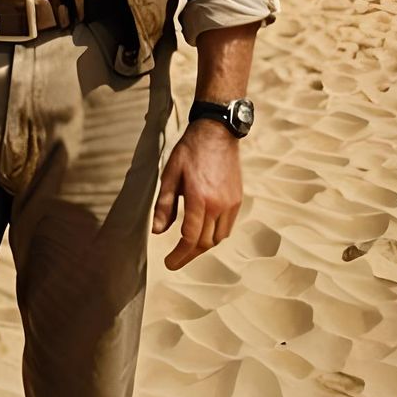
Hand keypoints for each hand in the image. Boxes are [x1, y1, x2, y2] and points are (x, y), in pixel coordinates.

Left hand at [152, 120, 242, 269]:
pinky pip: (227, 227)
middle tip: (175, 259)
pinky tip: (204, 231)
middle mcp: (219, 205)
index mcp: (200, 199)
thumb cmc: (190, 151)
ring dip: (203, 246)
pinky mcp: (238, 200)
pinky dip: (215, 235)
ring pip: (218, 238)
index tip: (169, 263)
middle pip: (205, 242)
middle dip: (189, 254)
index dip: (179, 255)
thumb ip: (164, 205)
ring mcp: (231, 204)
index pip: (190, 238)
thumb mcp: (170, 174)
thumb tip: (158, 231)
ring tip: (188, 247)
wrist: (217, 133)